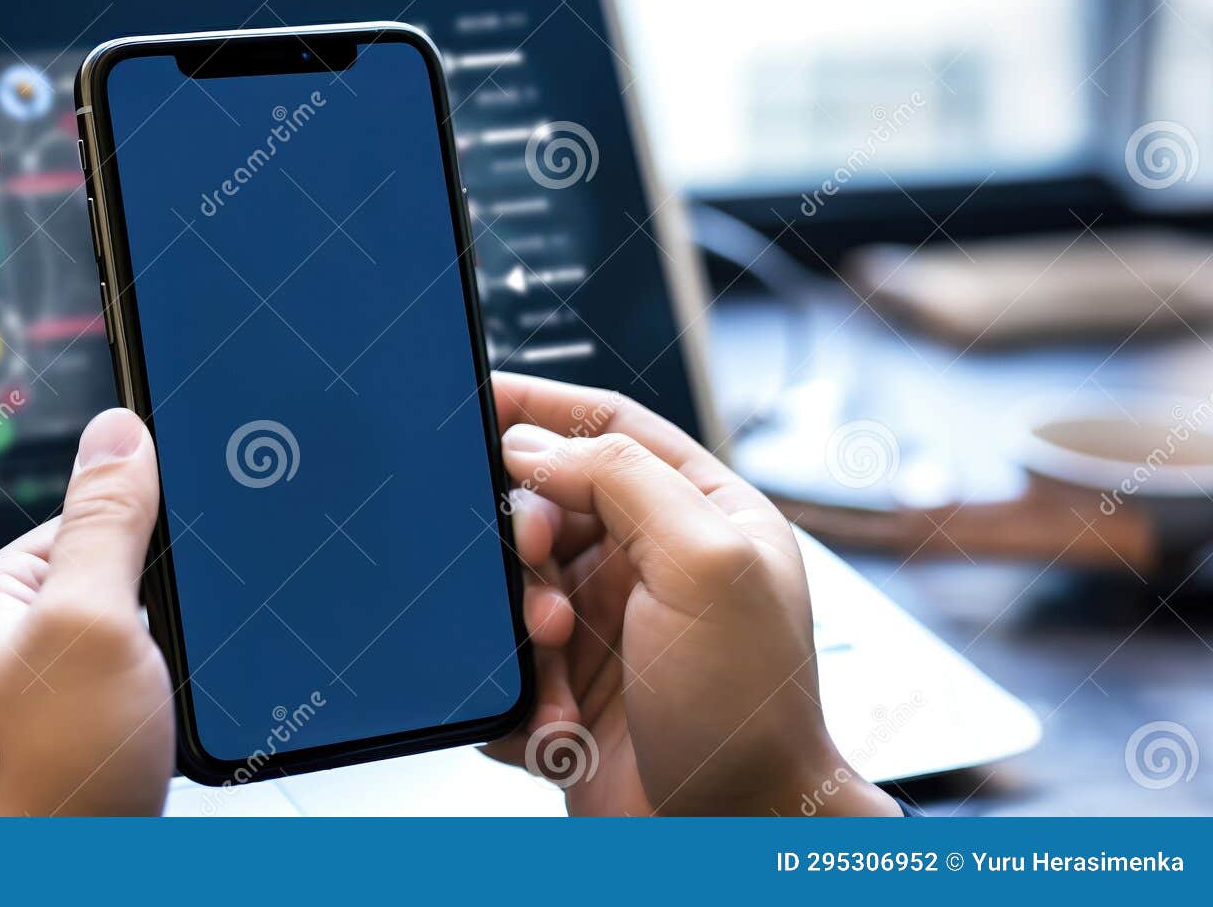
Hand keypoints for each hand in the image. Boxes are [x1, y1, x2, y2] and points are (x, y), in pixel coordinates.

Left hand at [0, 408, 173, 814]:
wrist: (55, 897)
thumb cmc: (45, 785)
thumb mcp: (89, 623)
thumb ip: (107, 522)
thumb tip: (118, 430)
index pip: (75, 519)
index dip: (137, 528)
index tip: (184, 537)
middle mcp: (3, 652)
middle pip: (112, 579)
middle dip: (158, 604)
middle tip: (163, 647)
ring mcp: (42, 706)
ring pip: (135, 640)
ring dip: (167, 658)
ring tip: (156, 703)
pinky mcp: (84, 747)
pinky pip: (141, 691)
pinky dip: (168, 701)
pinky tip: (167, 728)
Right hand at [485, 372, 898, 817]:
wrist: (730, 835)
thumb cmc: (750, 711)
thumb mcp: (706, 564)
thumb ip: (624, 481)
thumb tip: (536, 446)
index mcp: (701, 513)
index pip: (612, 429)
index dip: (544, 408)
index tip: (480, 395)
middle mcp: (653, 561)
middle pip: (551, 501)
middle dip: (528, 529)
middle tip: (530, 556)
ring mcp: (607, 625)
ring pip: (516, 581)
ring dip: (522, 617)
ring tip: (554, 652)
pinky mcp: (567, 685)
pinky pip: (504, 657)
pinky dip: (517, 684)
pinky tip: (554, 714)